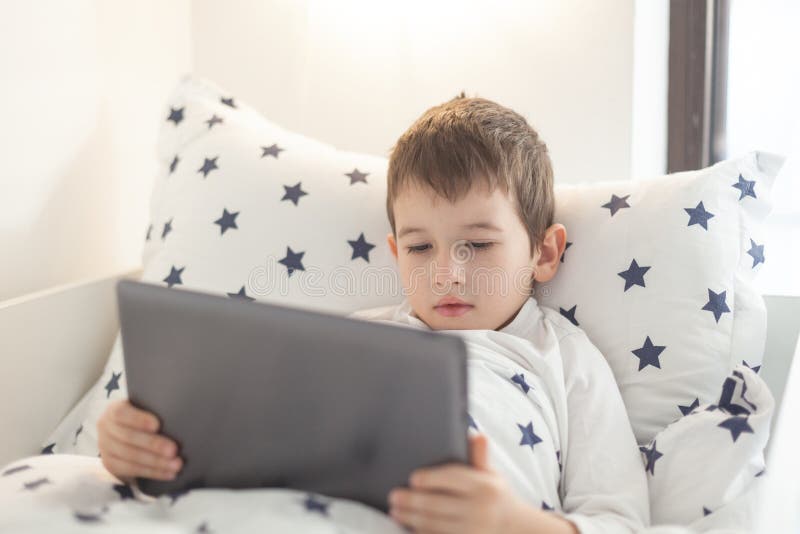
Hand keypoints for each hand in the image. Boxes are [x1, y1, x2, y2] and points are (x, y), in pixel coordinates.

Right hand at [97, 399, 181, 481]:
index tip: (157, 425)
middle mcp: (106, 428)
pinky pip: (131, 470)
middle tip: (174, 450)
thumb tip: (179, 414)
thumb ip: (156, 409)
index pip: (121, 413)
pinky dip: (153, 472)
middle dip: (153, 445)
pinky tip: (169, 473)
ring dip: (156, 462)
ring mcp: (106, 447)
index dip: (138, 420)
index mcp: (114, 409)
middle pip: (128, 437)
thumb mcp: (147, 409)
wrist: (130, 434)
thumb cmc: (145, 417)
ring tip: (176, 464)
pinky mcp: (110, 464)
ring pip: (129, 457)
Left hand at [387, 433, 528, 533]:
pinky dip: (421, 532)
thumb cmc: (496, 496)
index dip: (431, 478)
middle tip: (394, 495)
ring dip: (411, 518)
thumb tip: (476, 434)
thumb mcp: (491, 474)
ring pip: (435, 524)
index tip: (413, 478)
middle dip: (412, 501)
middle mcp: (479, 509)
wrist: (515, 528)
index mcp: (485, 486)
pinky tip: (408, 526)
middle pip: (438, 504)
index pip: (453, 478)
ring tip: (395, 511)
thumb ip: (479, 455)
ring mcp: (472, 530)